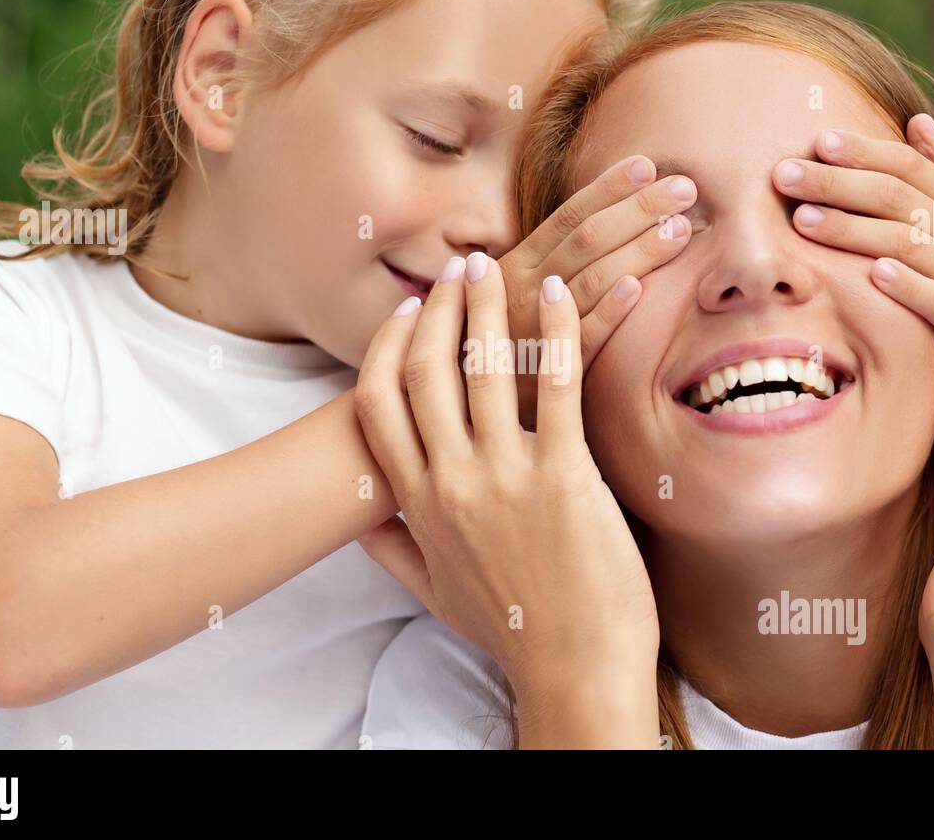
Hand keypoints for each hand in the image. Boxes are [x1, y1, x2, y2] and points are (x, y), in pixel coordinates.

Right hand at [354, 253, 659, 746]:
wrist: (574, 669)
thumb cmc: (513, 629)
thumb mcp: (435, 593)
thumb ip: (393, 552)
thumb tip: (360, 526)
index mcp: (418, 503)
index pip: (377, 407)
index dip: (386, 348)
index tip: (406, 312)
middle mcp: (452, 482)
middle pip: (425, 372)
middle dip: (441, 309)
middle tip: (460, 267)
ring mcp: (505, 478)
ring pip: (484, 368)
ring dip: (490, 305)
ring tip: (499, 265)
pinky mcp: (564, 478)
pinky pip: (557, 384)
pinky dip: (560, 328)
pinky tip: (564, 290)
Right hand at [499, 155, 696, 425]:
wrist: (463, 413)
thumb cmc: (494, 351)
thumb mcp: (504, 300)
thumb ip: (543, 266)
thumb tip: (595, 226)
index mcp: (512, 266)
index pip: (567, 216)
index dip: (608, 188)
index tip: (646, 163)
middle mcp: (520, 290)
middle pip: (586, 238)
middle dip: (638, 208)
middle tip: (685, 187)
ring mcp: (533, 329)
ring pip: (591, 279)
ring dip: (638, 249)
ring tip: (681, 228)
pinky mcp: (548, 372)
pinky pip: (584, 337)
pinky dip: (610, 310)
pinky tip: (640, 287)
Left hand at [773, 114, 933, 472]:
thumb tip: (917, 119)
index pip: (906, 166)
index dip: (864, 150)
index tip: (817, 139)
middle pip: (895, 198)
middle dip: (836, 183)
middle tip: (783, 174)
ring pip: (907, 243)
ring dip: (852, 229)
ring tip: (803, 220)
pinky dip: (906, 285)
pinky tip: (872, 273)